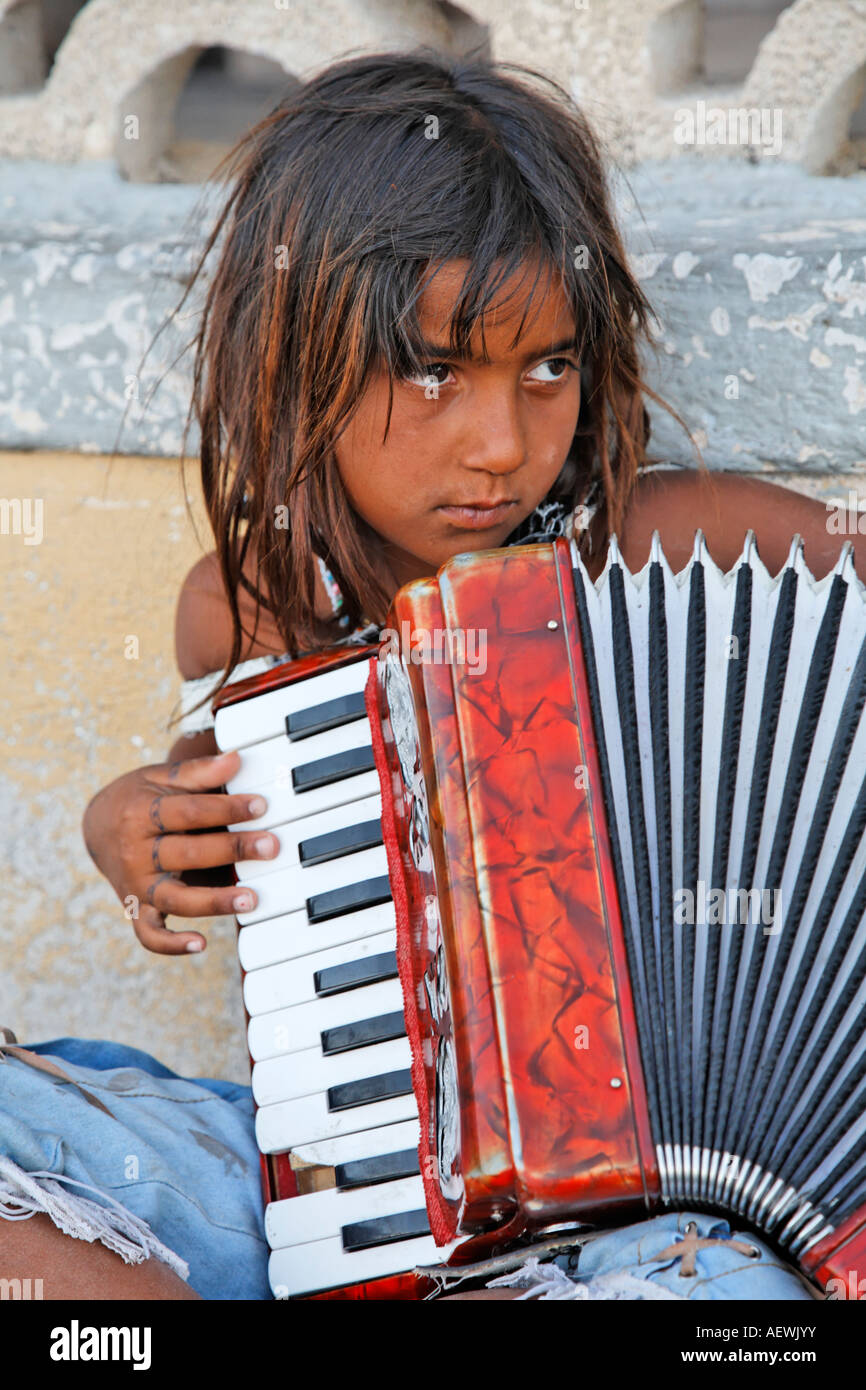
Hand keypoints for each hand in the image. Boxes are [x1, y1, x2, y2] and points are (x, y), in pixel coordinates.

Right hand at [82, 751, 277, 954]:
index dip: (226, 808)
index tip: (261, 806)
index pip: (190, 812)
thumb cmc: (140, 798)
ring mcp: (137, 885)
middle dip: (232, 850)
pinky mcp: (137, 909)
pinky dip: (171, 944)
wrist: (97, 827)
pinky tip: (201, 944)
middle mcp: (136, 852)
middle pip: (188, 853)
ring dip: (214, 902)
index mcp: (141, 813)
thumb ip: (198, 772)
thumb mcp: (161, 778)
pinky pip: (150, 934)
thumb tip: (237, 759)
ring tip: (251, 899)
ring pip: (176, 899)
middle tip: (271, 846)